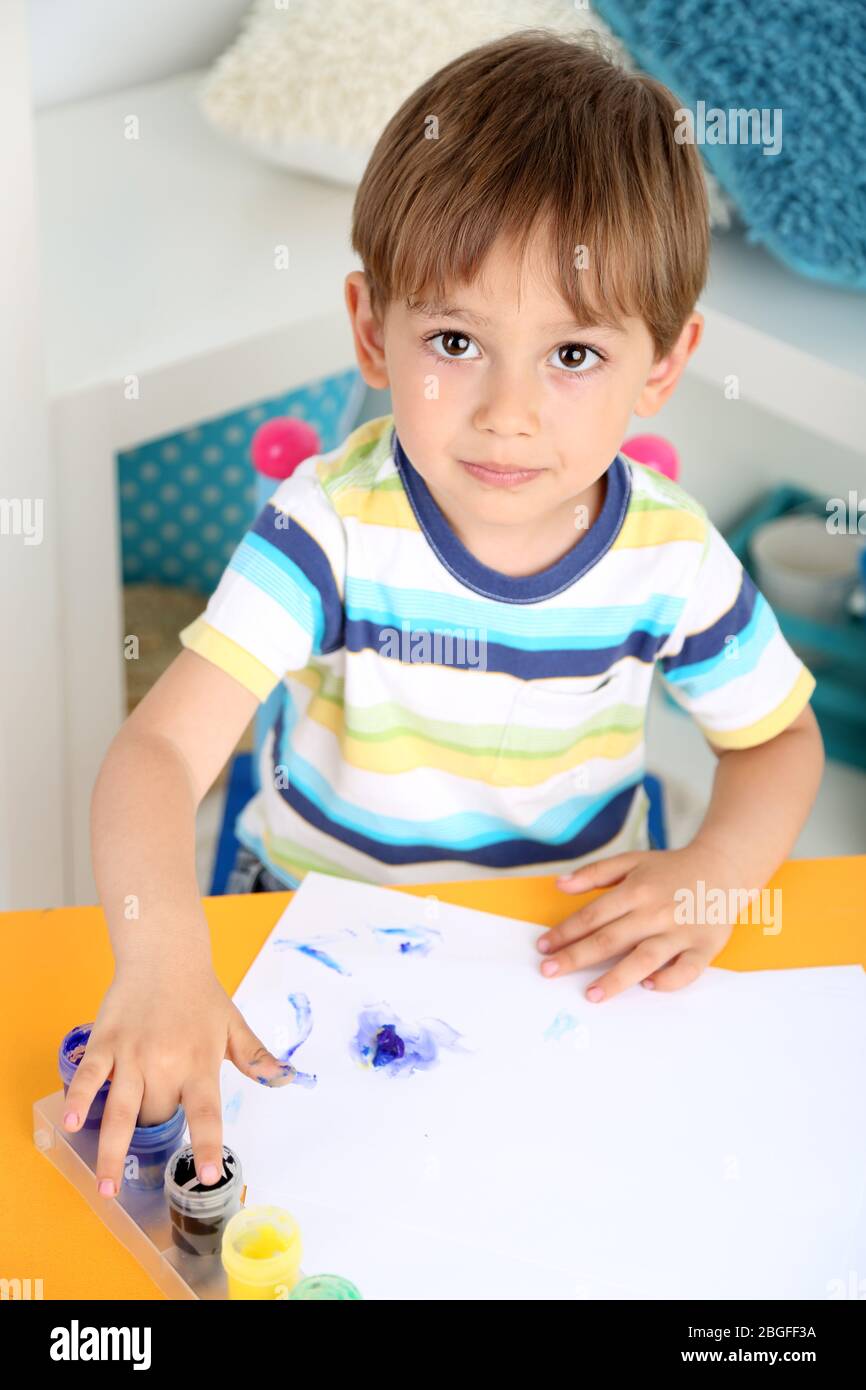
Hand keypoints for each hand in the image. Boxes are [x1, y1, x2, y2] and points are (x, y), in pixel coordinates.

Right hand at [62, 961, 296, 1197]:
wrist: (164, 953)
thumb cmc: (200, 993)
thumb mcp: (233, 1024)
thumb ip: (256, 1057)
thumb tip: (287, 1079)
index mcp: (200, 1062)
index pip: (206, 1112)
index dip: (207, 1146)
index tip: (208, 1177)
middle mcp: (165, 1063)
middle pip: (157, 1116)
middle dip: (156, 1130)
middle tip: (154, 1128)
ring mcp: (132, 1054)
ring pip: (121, 1111)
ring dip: (112, 1152)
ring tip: (106, 1188)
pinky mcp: (105, 1043)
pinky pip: (90, 1078)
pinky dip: (80, 1101)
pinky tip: (72, 1126)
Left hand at [537, 844, 743, 1002]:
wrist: (722, 868)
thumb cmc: (670, 869)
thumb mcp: (632, 861)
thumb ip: (595, 873)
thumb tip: (560, 885)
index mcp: (636, 890)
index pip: (592, 915)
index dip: (564, 932)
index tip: (544, 947)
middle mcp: (656, 911)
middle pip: (610, 939)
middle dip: (576, 957)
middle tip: (549, 972)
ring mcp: (681, 931)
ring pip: (644, 958)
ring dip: (616, 978)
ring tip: (591, 994)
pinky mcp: (705, 947)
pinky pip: (686, 970)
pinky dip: (668, 980)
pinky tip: (648, 986)